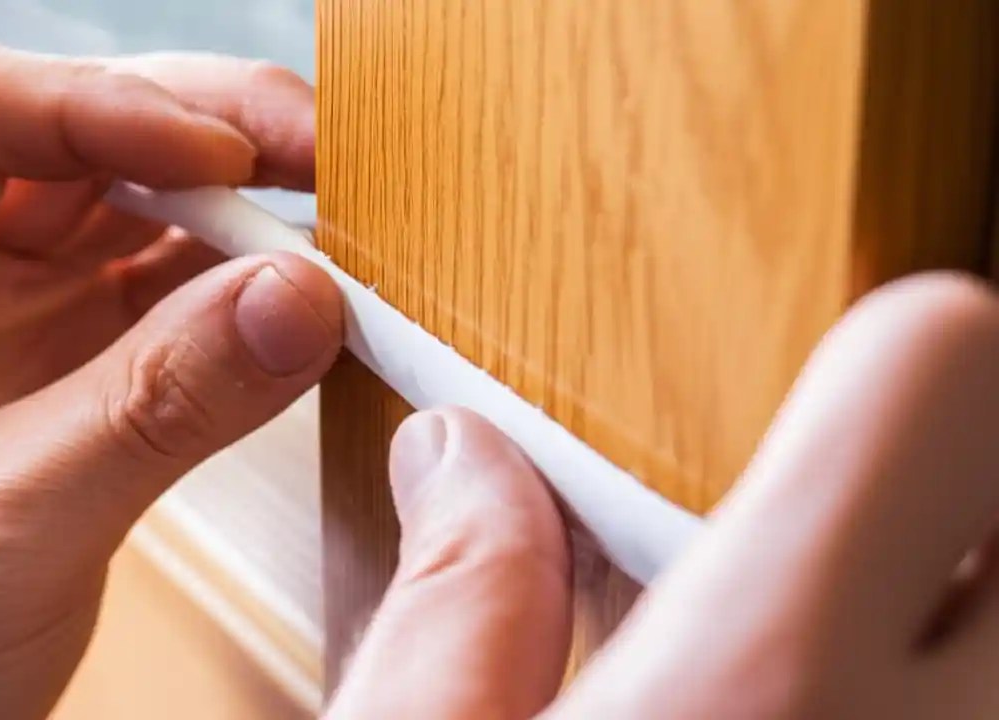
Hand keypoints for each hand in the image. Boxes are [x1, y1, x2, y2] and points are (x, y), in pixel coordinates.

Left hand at [0, 39, 338, 718]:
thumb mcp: (8, 526)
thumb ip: (157, 406)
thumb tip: (297, 298)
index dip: (101, 105)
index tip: (222, 154)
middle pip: (73, 140)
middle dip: (200, 131)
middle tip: (313, 158)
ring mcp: (15, 321)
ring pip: (134, 208)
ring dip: (237, 207)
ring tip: (328, 230)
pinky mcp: (80, 371)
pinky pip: (174, 294)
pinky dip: (245, 289)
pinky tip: (300, 303)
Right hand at [328, 273, 998, 718]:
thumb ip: (450, 604)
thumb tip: (465, 460)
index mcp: (761, 684)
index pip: (942, 372)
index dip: (882, 340)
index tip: (836, 369)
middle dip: (944, 461)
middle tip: (843, 501)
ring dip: (953, 571)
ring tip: (830, 610)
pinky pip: (989, 692)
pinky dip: (942, 671)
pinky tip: (823, 695)